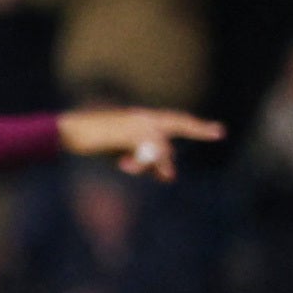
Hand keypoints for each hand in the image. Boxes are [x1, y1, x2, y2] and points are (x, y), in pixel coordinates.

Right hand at [57, 106, 221, 178]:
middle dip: (197, 129)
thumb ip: (148, 162)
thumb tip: (170, 175)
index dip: (197, 127)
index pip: (176, 121)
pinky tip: (122, 164)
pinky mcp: (129, 132)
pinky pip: (146, 154)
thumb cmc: (96, 142)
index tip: (218, 130)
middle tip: (219, 132)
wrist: (72, 132)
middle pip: (176, 125)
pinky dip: (138, 165)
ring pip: (161, 147)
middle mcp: (144, 117)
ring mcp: (138, 123)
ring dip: (151, 164)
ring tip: (127, 165)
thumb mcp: (125, 154)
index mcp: (143, 119)